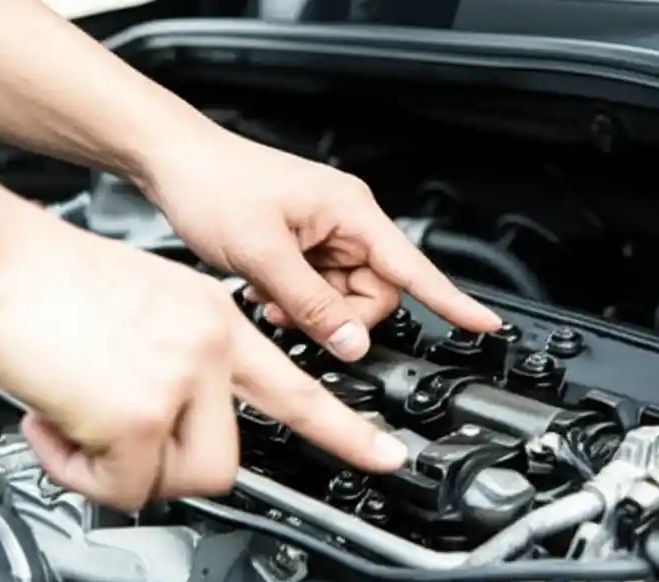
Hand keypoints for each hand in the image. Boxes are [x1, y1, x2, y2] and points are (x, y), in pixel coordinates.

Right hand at [0, 213, 407, 510]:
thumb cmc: (36, 282)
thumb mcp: (136, 310)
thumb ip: (173, 365)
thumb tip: (162, 425)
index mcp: (214, 317)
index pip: (299, 381)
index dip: (346, 429)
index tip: (385, 456)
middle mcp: (211, 345)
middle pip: (227, 461)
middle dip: (164, 469)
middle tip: (115, 447)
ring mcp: (182, 377)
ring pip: (173, 480)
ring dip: (115, 470)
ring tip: (73, 420)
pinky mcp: (140, 411)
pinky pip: (119, 488)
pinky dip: (76, 471)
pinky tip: (52, 421)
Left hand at [141, 127, 501, 359]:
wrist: (174, 162)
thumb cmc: (215, 185)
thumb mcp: (264, 255)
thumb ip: (313, 304)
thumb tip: (354, 342)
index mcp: (351, 213)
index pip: (415, 268)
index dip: (452, 302)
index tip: (484, 324)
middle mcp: (346, 222)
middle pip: (374, 295)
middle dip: (337, 316)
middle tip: (292, 314)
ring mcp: (325, 233)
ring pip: (342, 298)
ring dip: (309, 310)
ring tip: (267, 297)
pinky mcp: (304, 244)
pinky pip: (318, 288)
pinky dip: (294, 299)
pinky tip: (264, 289)